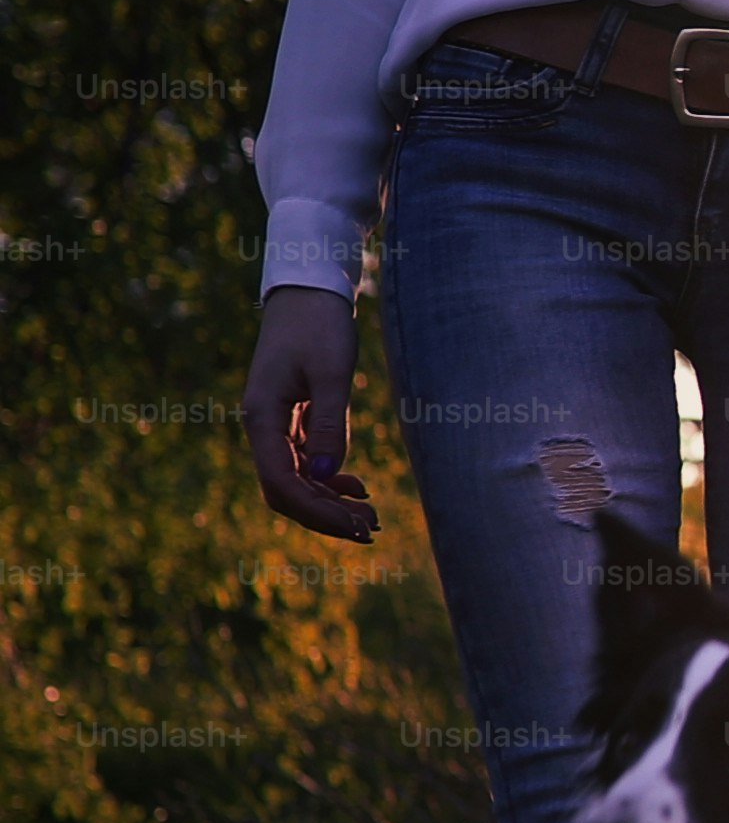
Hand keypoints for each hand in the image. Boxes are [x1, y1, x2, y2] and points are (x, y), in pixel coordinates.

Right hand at [245, 285, 378, 541]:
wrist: (309, 293)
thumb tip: (329, 476)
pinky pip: (305, 462)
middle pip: (286, 491)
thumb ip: (328, 424)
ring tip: (370, 517)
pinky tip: (358, 488)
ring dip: (329, 501)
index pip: (282, 484)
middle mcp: (263, 427)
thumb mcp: (331, 373)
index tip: (355, 526)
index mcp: (262, 418)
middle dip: (325, 515)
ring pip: (297, 480)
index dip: (317, 511)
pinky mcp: (291, 419)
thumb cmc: (319, 326)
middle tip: (371, 529)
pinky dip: (329, 480)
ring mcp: (275, 425)